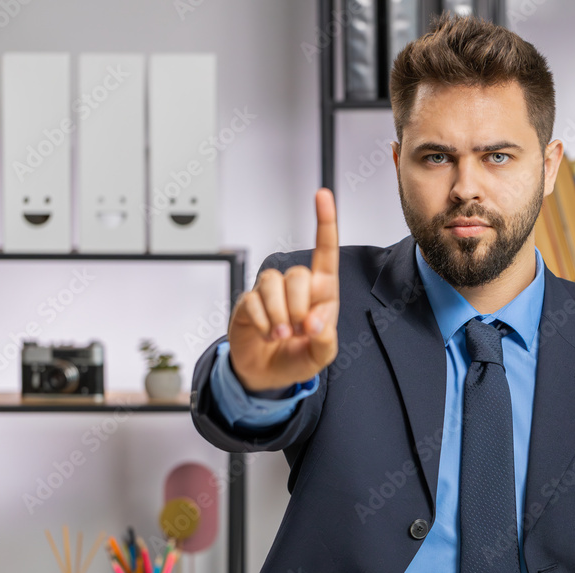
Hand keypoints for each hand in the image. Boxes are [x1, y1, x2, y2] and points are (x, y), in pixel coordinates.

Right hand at [227, 188, 339, 391]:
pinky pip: (253, 301)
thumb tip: (315, 323)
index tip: (323, 195)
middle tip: (298, 331)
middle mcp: (297, 287)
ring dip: (279, 315)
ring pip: (273, 284)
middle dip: (299, 307)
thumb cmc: (299, 356)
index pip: (325, 252)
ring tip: (282, 336)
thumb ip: (325, 340)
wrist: (267, 374)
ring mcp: (271, 293)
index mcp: (322, 293)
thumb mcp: (321, 355)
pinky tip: (267, 335)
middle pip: (298, 274)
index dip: (325, 223)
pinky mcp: (249, 303)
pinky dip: (263, 323)